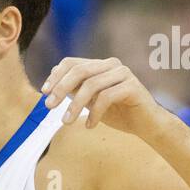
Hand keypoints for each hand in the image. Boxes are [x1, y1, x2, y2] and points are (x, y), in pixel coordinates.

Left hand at [42, 57, 162, 135]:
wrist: (145, 125)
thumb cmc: (117, 113)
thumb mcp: (90, 101)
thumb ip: (75, 91)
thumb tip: (51, 85)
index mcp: (100, 65)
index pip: (71, 63)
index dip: (55, 76)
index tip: (44, 93)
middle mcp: (112, 65)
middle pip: (79, 71)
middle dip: (60, 89)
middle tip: (49, 107)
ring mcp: (124, 74)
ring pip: (91, 85)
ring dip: (75, 106)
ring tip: (66, 122)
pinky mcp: (133, 86)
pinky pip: (106, 97)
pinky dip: (94, 113)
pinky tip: (90, 126)